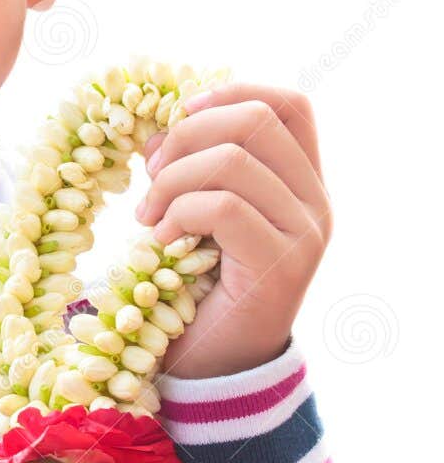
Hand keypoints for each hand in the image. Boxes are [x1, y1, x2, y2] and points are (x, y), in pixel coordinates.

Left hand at [132, 82, 333, 378]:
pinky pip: (224, 208)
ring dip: (172, 181)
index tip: (182, 116)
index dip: (232, 93)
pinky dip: (179, 214)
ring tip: (148, 216)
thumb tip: (162, 132)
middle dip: (188, 135)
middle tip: (151, 175)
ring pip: (233, 161)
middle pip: (256, 121)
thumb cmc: (200, 289)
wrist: (216, 369)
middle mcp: (315, 203)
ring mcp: (305, 234)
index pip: (289, 105)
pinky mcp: (281, 266)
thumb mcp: (200, 215)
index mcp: (302, 182)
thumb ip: (198, 169)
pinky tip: (162, 241)